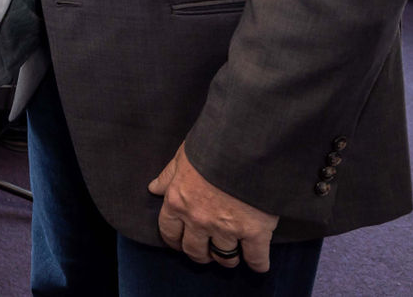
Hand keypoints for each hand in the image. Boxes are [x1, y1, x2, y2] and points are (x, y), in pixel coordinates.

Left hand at [148, 142, 276, 271]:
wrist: (244, 148)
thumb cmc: (210, 148)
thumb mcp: (182, 158)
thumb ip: (168, 176)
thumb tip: (153, 188)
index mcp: (178, 202)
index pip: (169, 232)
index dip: (175, 240)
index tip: (180, 243)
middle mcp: (198, 220)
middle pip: (195, 251)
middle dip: (200, 254)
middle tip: (207, 253)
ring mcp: (226, 229)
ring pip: (223, 258)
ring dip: (226, 259)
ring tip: (231, 255)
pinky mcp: (254, 233)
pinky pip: (255, 259)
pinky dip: (258, 264)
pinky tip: (258, 264)